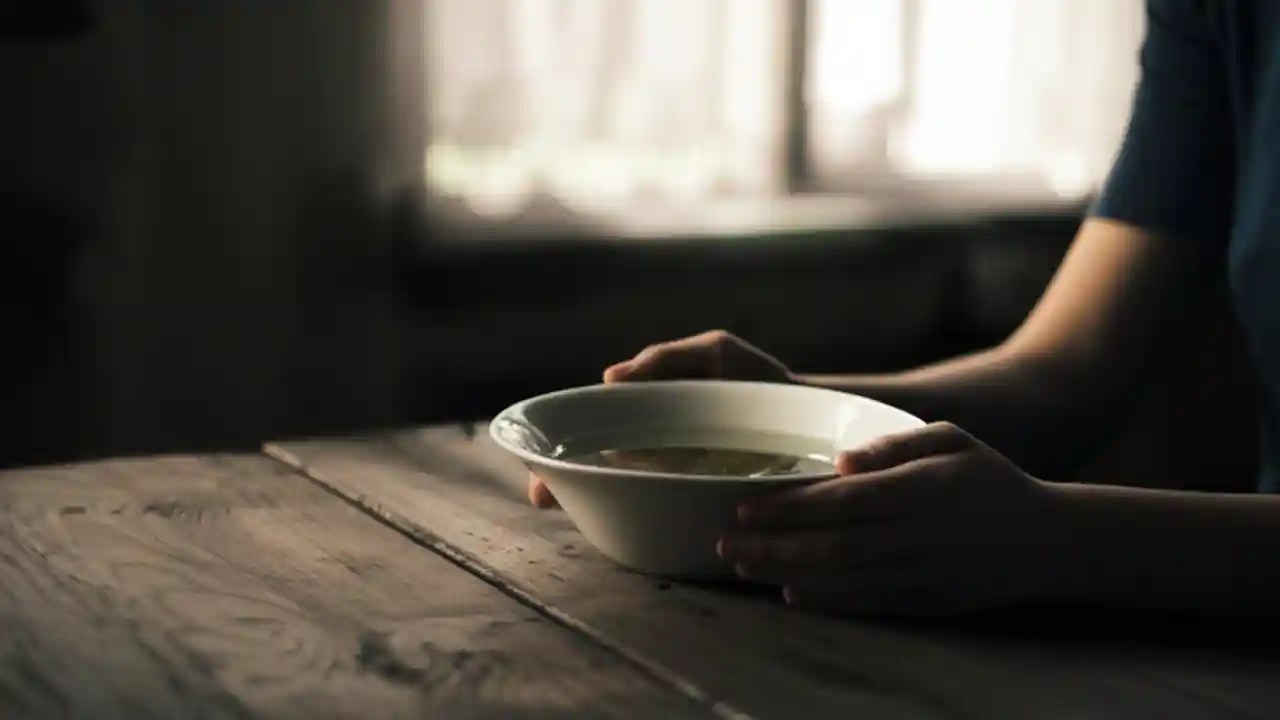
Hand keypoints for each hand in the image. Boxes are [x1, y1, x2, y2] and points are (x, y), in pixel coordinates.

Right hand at [528, 330, 793, 507]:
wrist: (819, 416)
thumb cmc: (762, 381)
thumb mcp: (717, 354)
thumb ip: (669, 358)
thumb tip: (610, 376)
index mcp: (650, 417)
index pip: (592, 432)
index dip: (559, 452)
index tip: (537, 471)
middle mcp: (655, 452)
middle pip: (596, 468)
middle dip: (563, 481)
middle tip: (542, 496)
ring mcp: (676, 479)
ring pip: (622, 491)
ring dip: (591, 499)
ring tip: (565, 505)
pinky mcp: (704, 501)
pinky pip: (662, 507)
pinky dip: (638, 513)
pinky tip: (624, 517)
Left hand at [717, 422, 1060, 614]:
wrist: (1047, 541)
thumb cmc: (987, 477)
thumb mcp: (951, 439)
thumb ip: (895, 443)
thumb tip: (839, 460)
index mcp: (926, 488)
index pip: (846, 501)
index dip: (792, 507)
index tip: (746, 506)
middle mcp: (923, 535)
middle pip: (835, 546)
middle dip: (774, 547)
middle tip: (726, 543)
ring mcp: (926, 574)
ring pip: (845, 580)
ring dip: (789, 575)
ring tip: (744, 568)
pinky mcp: (929, 602)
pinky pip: (870, 605)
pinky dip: (828, 602)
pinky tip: (792, 594)